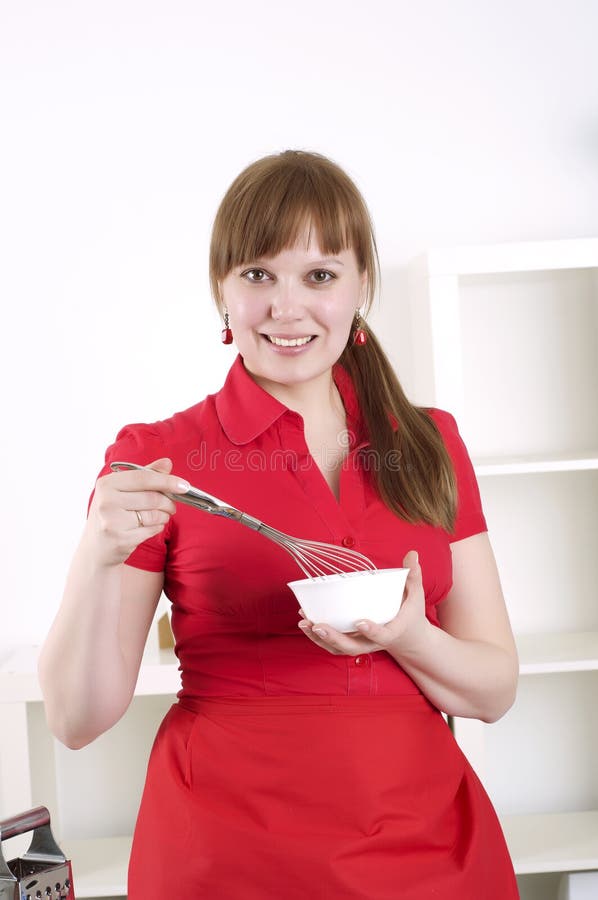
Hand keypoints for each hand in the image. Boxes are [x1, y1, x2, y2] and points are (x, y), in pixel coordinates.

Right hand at [84, 458, 189, 566]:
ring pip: (154, 515)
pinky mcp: (120, 539)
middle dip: (168, 502)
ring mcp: (111, 521)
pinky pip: (151, 530)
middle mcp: (106, 501)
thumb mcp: (123, 491)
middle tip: (171, 506)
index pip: (143, 477)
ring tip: (160, 516)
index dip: (167, 481)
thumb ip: (146, 475)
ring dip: (164, 516)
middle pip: (152, 498)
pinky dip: (157, 528)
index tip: (184, 486)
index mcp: (106, 484)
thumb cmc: (113, 514)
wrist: (96, 548)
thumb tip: (167, 463)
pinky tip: (149, 527)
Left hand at [297, 550, 428, 656]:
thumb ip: (413, 576)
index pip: (382, 635)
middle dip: (334, 637)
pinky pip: (333, 646)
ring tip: (305, 623)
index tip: (360, 621)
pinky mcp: (353, 643)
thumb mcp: (415, 595)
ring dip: (320, 639)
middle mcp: (374, 643)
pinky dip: (318, 638)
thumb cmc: (409, 613)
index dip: (371, 631)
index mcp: (391, 632)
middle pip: (353, 646)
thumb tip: (412, 554)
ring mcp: (362, 645)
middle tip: (318, 625)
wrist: (408, 638)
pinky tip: (306, 622)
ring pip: (339, 648)